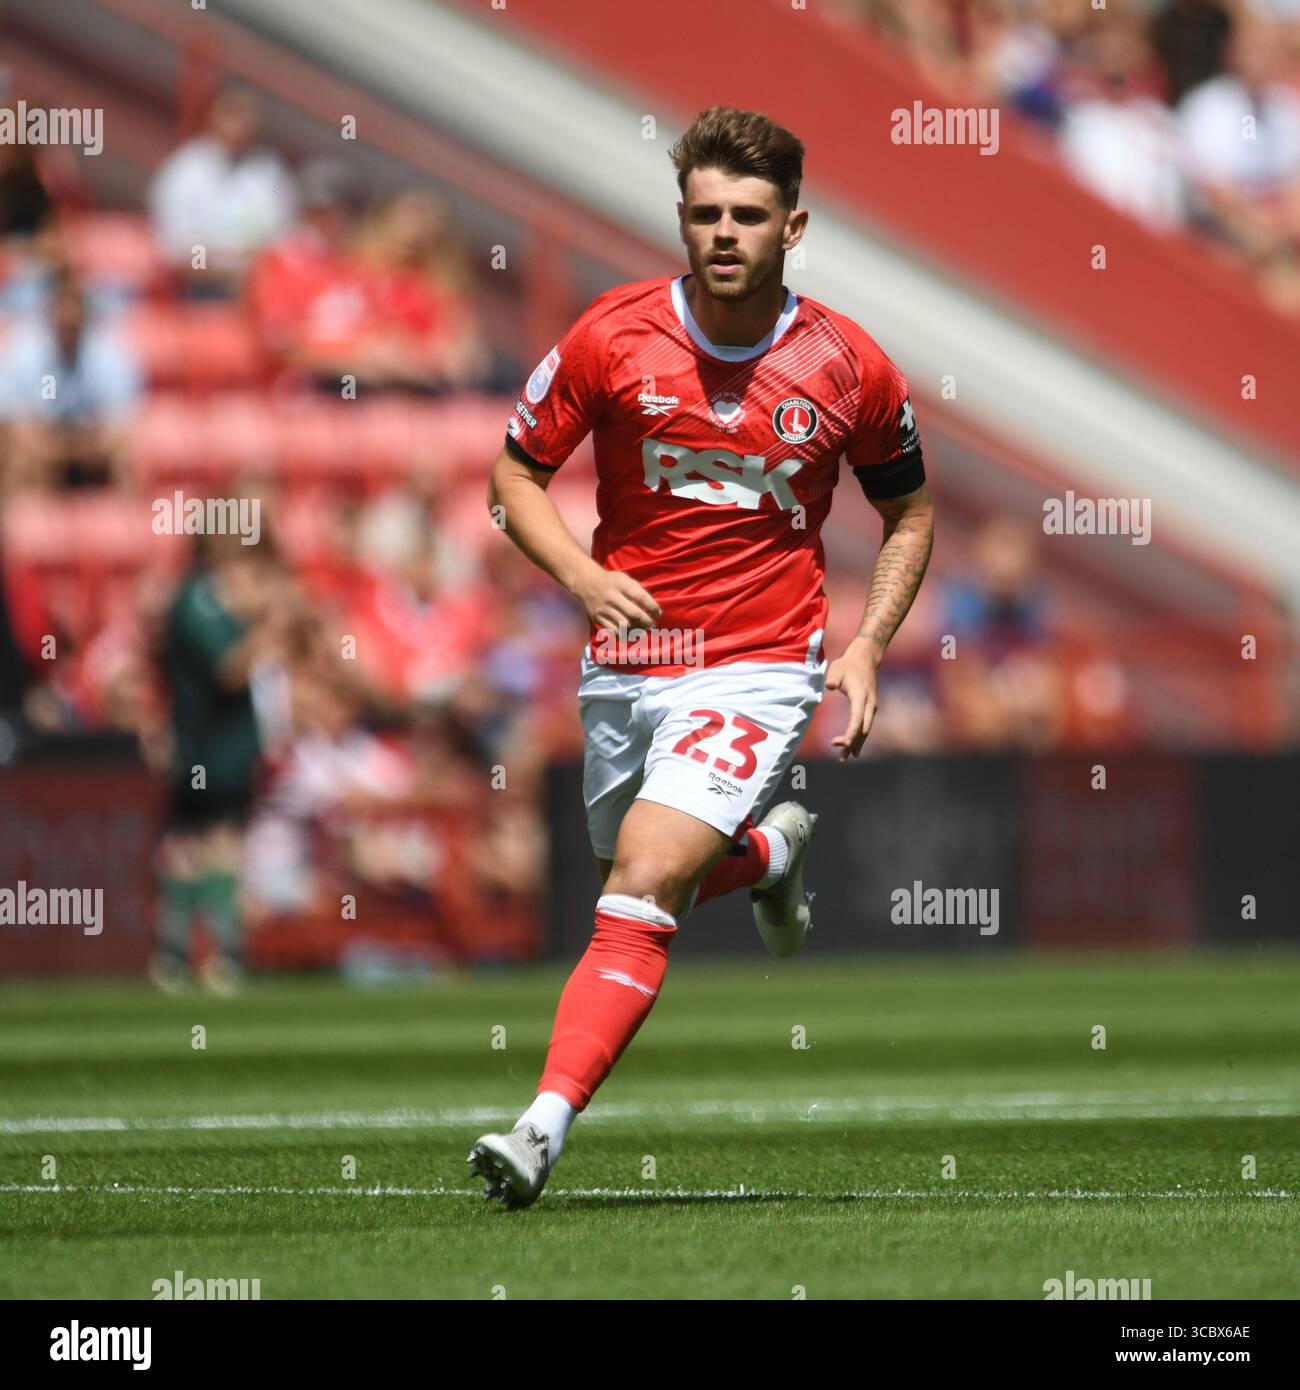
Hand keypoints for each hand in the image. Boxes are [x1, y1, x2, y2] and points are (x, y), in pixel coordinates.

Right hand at [571, 564, 661, 634]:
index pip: (640, 597)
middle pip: (633, 613)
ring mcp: (603, 609)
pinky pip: (612, 631)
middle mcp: (611, 596)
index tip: (658, 613)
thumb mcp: (624, 578)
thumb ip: (637, 590)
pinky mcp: (597, 618)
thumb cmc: (611, 581)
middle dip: (646, 621)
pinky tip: (630, 635)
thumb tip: (652, 607)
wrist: (585, 583)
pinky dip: (623, 635)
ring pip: (623, 625)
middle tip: (652, 625)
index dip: (652, 607)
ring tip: (643, 631)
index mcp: (620, 584)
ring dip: (636, 630)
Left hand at [826, 637, 879, 761]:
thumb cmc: (848, 664)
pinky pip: (865, 726)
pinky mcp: (870, 708)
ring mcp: (871, 706)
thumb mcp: (837, 668)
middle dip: (852, 743)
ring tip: (844, 758)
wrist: (865, 658)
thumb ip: (833, 678)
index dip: (851, 733)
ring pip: (866, 730)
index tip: (842, 743)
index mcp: (860, 696)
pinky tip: (853, 749)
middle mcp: (869, 704)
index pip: (857, 719)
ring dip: (856, 743)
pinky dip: (859, 737)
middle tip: (840, 757)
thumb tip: (830, 685)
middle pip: (863, 729)